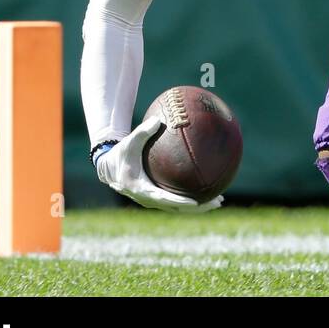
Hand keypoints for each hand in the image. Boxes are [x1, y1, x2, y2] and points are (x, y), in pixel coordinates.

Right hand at [93, 116, 223, 212]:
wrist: (110, 167)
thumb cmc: (121, 154)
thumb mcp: (129, 143)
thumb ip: (143, 132)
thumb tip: (158, 120)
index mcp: (141, 189)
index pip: (163, 199)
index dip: (179, 202)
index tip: (194, 202)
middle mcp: (148, 199)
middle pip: (176, 208)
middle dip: (197, 207)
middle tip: (216, 203)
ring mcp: (153, 200)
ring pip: (179, 207)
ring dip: (199, 205)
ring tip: (218, 200)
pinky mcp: (157, 196)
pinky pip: (177, 200)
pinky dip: (192, 197)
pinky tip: (207, 189)